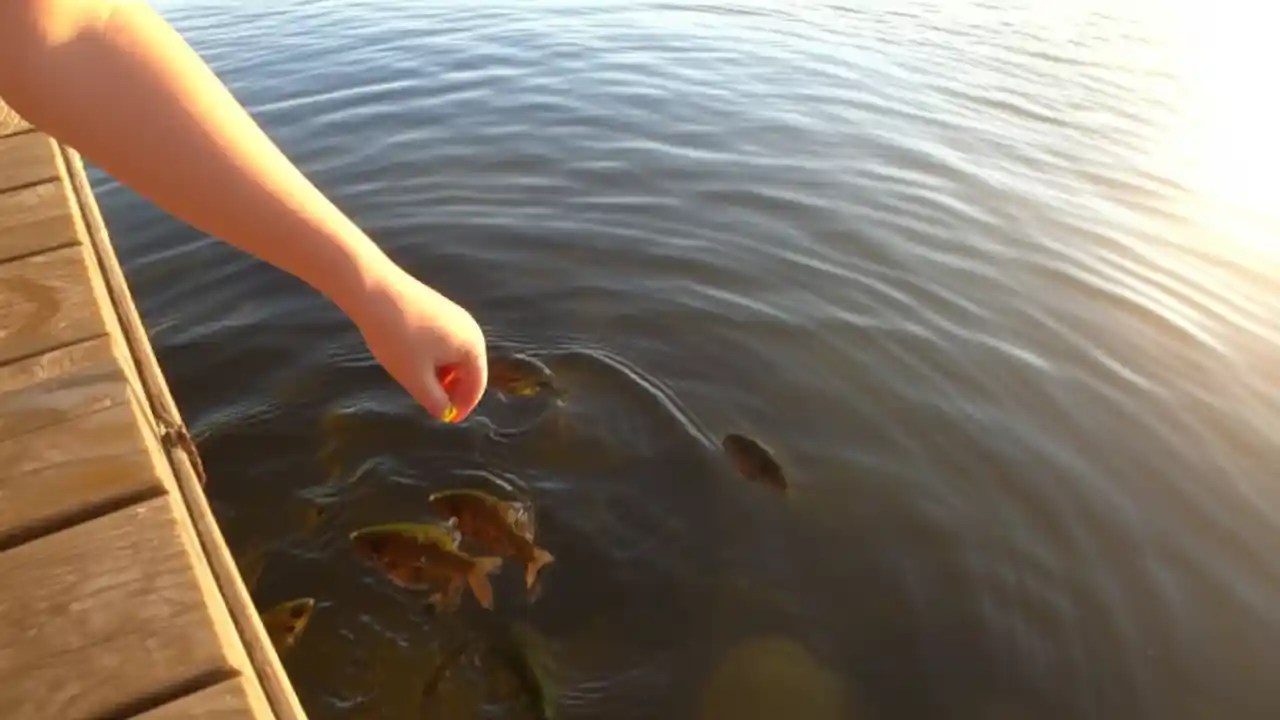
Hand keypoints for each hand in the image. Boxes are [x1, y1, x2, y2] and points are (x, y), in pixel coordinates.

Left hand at [345, 263, 487, 421]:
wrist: (375, 291)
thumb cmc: (398, 338)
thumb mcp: (415, 378)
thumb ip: (434, 401)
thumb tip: (444, 413)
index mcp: (472, 347)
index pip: (476, 386)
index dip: (462, 407)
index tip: (446, 421)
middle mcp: (471, 330)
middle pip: (469, 370)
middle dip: (453, 390)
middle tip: (432, 404)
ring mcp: (456, 317)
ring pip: (455, 356)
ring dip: (442, 374)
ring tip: (419, 383)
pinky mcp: (439, 309)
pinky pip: (445, 342)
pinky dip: (435, 358)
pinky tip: (413, 361)